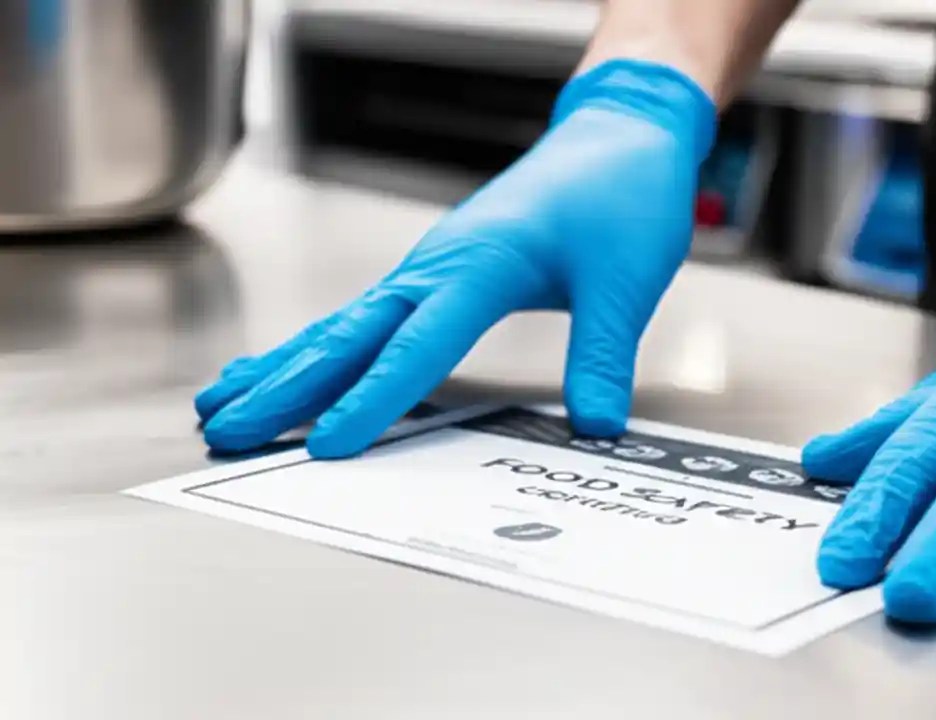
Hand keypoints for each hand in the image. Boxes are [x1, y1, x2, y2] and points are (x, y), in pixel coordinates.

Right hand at [195, 60, 715, 456]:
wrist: (619, 135)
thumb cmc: (619, 195)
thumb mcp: (625, 282)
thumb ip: (602, 356)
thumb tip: (596, 428)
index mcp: (479, 264)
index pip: (416, 345)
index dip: (373, 400)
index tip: (330, 446)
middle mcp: (437, 265)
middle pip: (349, 334)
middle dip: (285, 388)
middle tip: (224, 432)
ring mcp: (427, 268)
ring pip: (340, 326)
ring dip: (281, 369)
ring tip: (220, 407)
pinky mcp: (432, 274)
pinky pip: (361, 319)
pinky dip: (315, 351)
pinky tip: (283, 370)